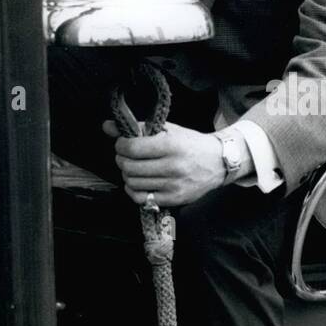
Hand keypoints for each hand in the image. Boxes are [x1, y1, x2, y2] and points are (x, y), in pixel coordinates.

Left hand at [102, 120, 225, 207]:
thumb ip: (138, 127)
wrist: (218, 162)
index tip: (122, 143)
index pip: (132, 148)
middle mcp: (173, 166)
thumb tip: (107, 126)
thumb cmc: (191, 144)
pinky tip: (137, 182)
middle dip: (121, 159)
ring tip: (133, 168)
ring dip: (127, 175)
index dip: (120, 145)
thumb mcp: (169, 129)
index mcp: (171, 145)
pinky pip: (142, 199)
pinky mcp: (175, 199)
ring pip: (133, 183)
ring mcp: (174, 185)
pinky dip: (133, 190)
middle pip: (129, 167)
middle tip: (125, 155)